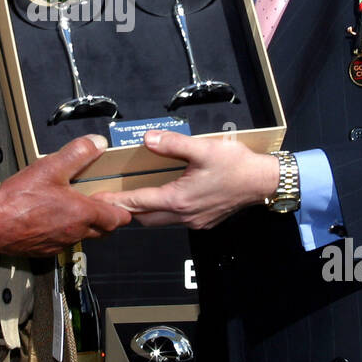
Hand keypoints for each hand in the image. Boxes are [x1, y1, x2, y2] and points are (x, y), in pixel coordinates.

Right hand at [0, 135, 131, 255]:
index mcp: (82, 214)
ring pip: (84, 237)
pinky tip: (53, 218)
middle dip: (107, 220)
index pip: (116, 220)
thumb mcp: (50, 167)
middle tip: (101, 204)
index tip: (121, 204)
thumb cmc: (18, 198)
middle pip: (104, 232)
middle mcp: (75, 233)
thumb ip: (77, 153)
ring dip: (85, 226)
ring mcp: (60, 244)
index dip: (121, 212)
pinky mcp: (45, 251)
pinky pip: (63, 243)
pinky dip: (65, 232)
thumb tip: (98, 143)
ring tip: (75, 208)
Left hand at [94, 131, 278, 229]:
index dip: (115, 201)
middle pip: (145, 218)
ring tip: (130, 200)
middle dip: (126, 210)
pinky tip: (163, 199)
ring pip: (160, 221)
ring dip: (144, 212)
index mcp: (179, 199)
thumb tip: (147, 140)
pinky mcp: (204, 221)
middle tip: (108, 201)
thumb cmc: (236, 165)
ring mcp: (195, 221)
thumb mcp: (203, 149)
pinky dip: (162, 213)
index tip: (97, 201)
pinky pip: (175, 220)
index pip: (138, 203)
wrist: (264, 182)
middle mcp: (184, 215)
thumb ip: (173, 145)